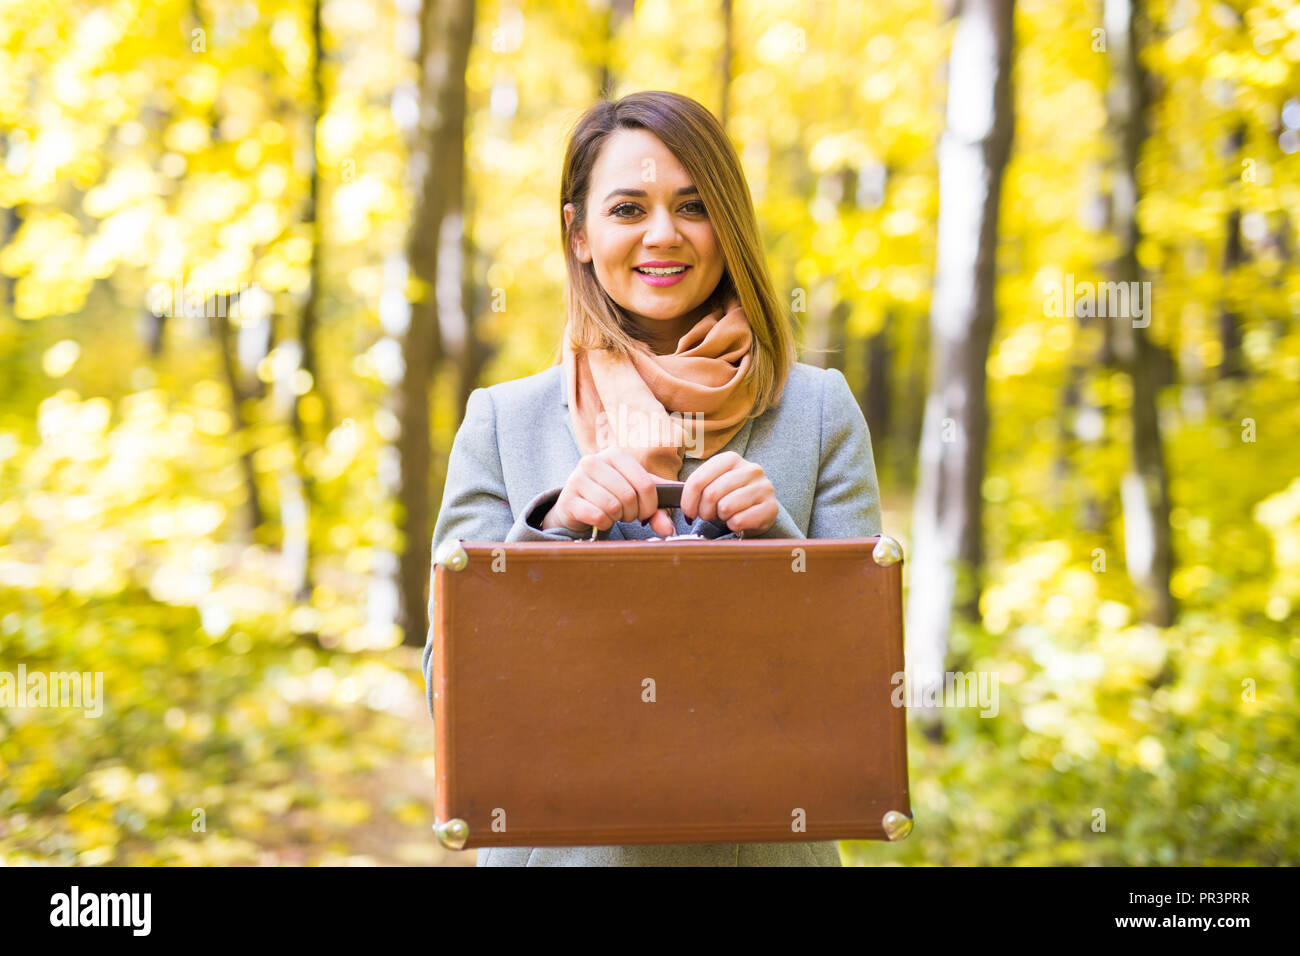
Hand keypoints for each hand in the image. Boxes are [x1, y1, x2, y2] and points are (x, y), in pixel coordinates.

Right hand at [542, 446, 675, 536]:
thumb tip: (668, 529)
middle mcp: (593, 461)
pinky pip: (597, 516)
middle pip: (629, 496)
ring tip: (613, 514)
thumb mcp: (636, 494)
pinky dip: (604, 523)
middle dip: (633, 512)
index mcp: (614, 454)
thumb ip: (656, 508)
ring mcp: (577, 479)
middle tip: (627, 514)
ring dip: (617, 517)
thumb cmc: (610, 495)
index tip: (646, 511)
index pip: (645, 483)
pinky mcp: (568, 499)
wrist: (576, 505)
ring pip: (612, 506)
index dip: (650, 504)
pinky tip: (600, 519)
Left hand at [680, 451, 777, 535]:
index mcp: (731, 459)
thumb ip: (697, 486)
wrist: (758, 509)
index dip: (688, 500)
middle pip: (711, 494)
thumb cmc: (730, 497)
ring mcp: (763, 487)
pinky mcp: (771, 507)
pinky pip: (740, 520)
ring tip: (725, 515)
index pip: (698, 479)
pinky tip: (738, 521)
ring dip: (720, 517)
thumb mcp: (713, 484)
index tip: (688, 512)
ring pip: (726, 507)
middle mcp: (750, 469)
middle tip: (709, 515)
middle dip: (704, 511)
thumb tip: (676, 499)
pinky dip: (734, 525)